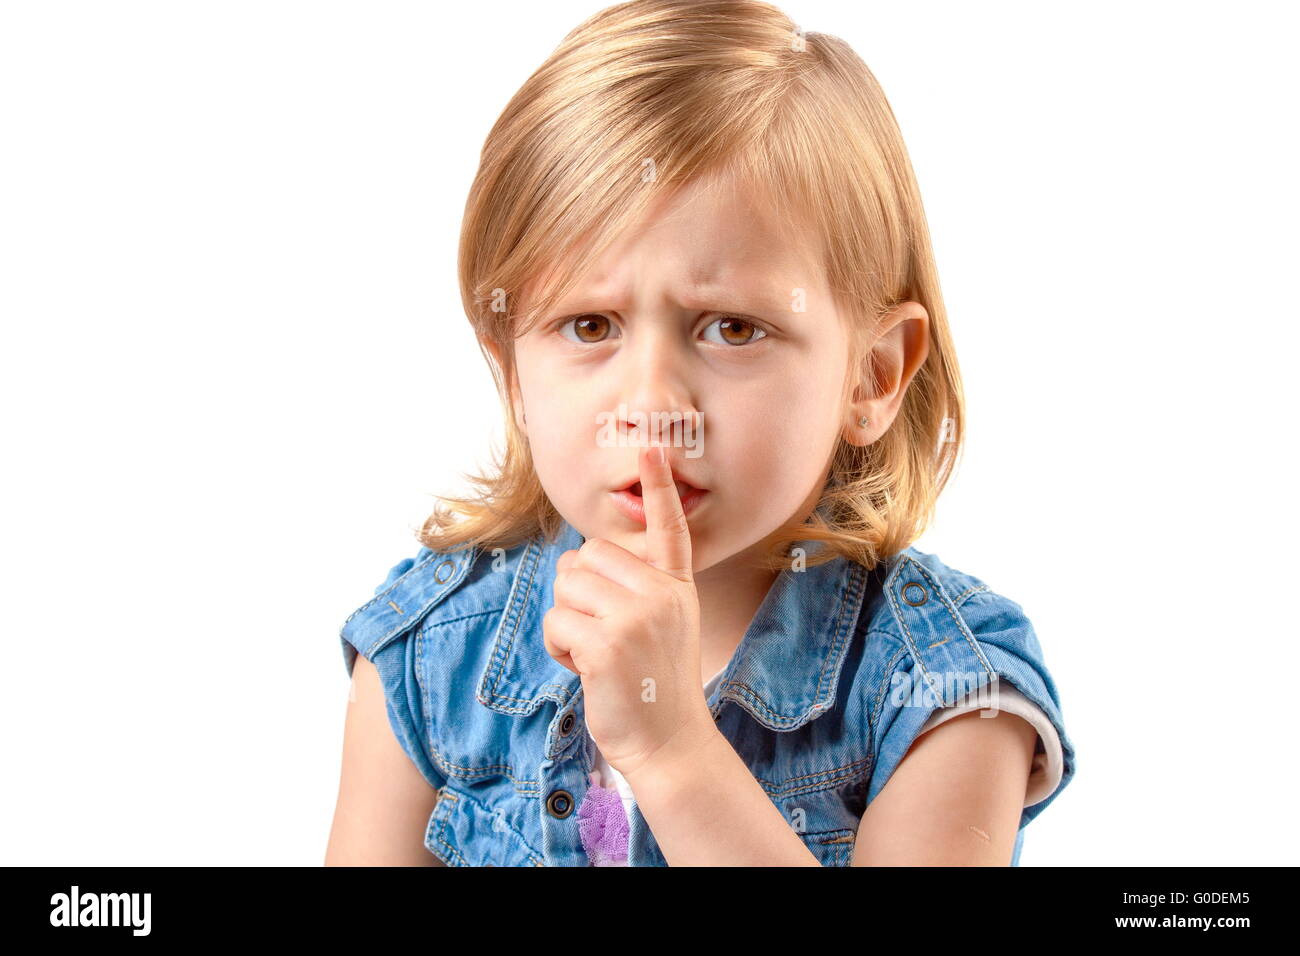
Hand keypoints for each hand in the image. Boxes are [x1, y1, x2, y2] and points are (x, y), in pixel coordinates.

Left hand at [542, 442, 714, 778]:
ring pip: (565, 586)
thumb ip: (634, 588)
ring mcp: (637, 617)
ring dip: (565, 621)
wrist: (668, 741)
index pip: (669, 527)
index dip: (659, 486)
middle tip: (603, 634)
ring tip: (596, 653)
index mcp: (675, 586)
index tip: (652, 446)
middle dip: (577, 593)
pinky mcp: (608, 644)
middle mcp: (661, 594)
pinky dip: (558, 648)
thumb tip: (576, 562)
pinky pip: (556, 621)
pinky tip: (585, 669)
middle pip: (585, 557)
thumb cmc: (652, 685)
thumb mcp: (661, 625)